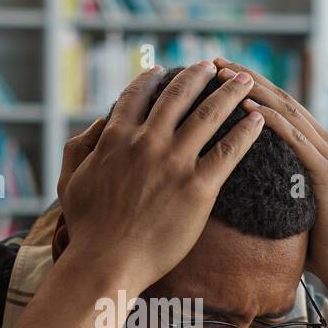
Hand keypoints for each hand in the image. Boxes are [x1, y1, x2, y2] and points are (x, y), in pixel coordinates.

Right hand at [57, 61, 264, 290]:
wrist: (107, 262)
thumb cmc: (87, 229)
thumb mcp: (68, 181)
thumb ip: (79, 147)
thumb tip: (97, 125)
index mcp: (115, 138)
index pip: (137, 94)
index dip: (153, 77)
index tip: (165, 69)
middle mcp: (147, 142)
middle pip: (179, 95)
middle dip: (199, 74)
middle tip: (214, 65)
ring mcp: (175, 162)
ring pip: (209, 114)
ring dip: (230, 92)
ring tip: (245, 80)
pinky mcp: (199, 187)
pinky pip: (229, 150)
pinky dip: (246, 131)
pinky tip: (259, 119)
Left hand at [213, 57, 327, 289]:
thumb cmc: (313, 242)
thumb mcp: (286, 202)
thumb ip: (270, 182)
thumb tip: (231, 179)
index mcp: (314, 147)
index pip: (276, 106)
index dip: (246, 85)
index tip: (214, 72)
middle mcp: (324, 143)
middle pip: (280, 100)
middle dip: (245, 78)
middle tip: (213, 60)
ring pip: (287, 113)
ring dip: (254, 91)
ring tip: (223, 75)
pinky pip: (296, 141)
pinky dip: (271, 122)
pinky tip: (249, 108)